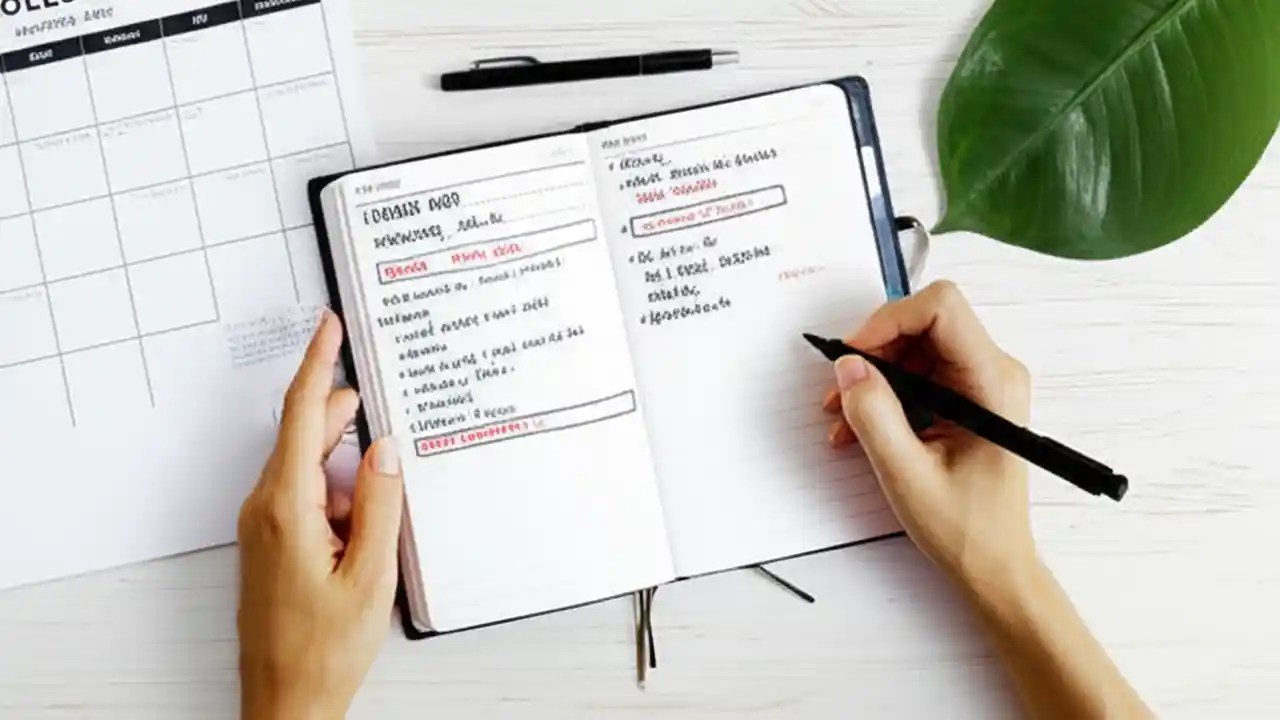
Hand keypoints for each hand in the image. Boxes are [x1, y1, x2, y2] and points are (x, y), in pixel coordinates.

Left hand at [237, 311, 403, 719]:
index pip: (302, 415)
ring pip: (311, 469)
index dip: (318, 363)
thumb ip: (380, 504)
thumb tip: (384, 449)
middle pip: (305, 435)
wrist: (286, 701)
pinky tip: (364, 533)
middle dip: (345, 420)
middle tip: (383, 412)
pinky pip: (307, 497)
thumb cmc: (321, 651)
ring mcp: (265, 525)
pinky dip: (339, 499)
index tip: (328, 326)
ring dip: (348, 476)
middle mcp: (266, 509)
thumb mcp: (368, 575)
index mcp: (286, 508)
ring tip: (376, 521)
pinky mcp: (272, 541)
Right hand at [823, 281, 1033, 587]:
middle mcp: (993, 372)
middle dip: (875, 351)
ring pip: (914, 345)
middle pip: (923, 323)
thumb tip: (850, 367)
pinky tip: (863, 425)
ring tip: (845, 415)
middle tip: (843, 390)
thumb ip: (874, 415)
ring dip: (875, 374)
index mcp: (993, 383)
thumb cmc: (968, 528)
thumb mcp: (907, 474)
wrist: (993, 563)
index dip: (888, 321)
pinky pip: (918, 371)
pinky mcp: (966, 396)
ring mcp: (980, 383)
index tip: (855, 355)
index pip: (941, 309)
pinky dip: (885, 391)